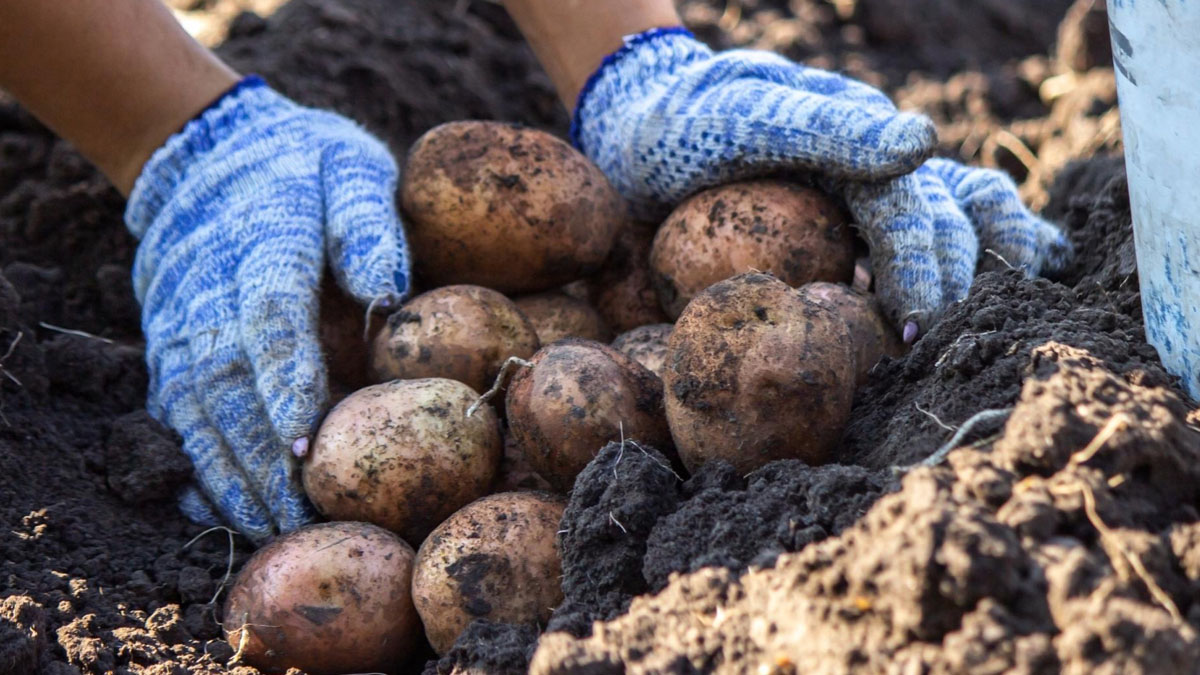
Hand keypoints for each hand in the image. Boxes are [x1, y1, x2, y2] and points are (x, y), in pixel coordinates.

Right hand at [126, 77, 410, 540]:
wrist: (209, 157)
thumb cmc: (304, 169)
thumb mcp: (350, 169)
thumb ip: (369, 223)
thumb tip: (391, 289)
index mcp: (265, 243)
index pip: (271, 319)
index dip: (285, 382)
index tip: (306, 441)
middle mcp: (211, 293)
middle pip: (229, 381)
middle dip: (261, 455)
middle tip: (303, 518)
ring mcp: (181, 325)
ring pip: (196, 409)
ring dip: (229, 474)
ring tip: (272, 529)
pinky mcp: (169, 348)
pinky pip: (173, 413)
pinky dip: (192, 464)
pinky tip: (218, 510)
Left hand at [572, 28, 1070, 335]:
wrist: (639, 135)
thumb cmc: (685, 124)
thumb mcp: (744, 116)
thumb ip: (828, 130)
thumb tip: (922, 143)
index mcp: (860, 135)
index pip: (908, 209)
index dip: (920, 268)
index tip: (918, 326)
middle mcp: (877, 165)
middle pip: (941, 225)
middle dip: (949, 288)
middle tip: (935, 355)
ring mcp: (868, 194)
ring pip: (954, 226)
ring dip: (975, 274)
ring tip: (977, 333)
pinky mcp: (846, 225)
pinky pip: (911, 245)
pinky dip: (951, 270)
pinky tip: (986, 300)